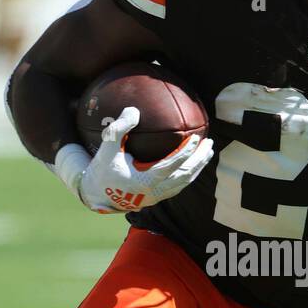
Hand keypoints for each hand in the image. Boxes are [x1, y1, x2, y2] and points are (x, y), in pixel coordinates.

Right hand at [79, 106, 213, 213]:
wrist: (98, 194)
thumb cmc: (103, 170)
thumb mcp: (108, 148)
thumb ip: (119, 129)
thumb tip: (134, 110)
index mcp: (145, 180)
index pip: (172, 166)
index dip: (186, 152)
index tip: (196, 138)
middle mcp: (155, 191)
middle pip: (185, 176)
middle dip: (200, 160)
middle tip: (209, 143)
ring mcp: (157, 196)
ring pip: (184, 183)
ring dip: (198, 167)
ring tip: (208, 152)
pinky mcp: (157, 198)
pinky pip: (179, 186)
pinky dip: (190, 174)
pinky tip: (195, 162)